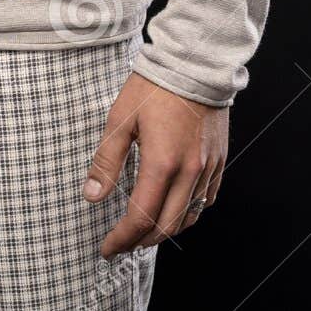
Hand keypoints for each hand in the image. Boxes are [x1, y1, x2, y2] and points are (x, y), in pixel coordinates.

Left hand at [82, 71, 228, 257]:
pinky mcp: (218, 160)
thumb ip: (107, 161)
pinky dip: (188, 213)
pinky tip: (174, 210)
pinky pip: (206, 200)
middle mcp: (189, 172)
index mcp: (162, 163)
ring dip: (166, 232)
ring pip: (189, 218)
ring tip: (145, 233)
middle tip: (123, 245)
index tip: (107, 248)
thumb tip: (92, 195)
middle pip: (166, 227)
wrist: (195, 62)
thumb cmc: (154, 86)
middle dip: (141, 242)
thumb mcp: (120, 120)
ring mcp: (207, 168)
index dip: (122, 238)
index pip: (140, 217)